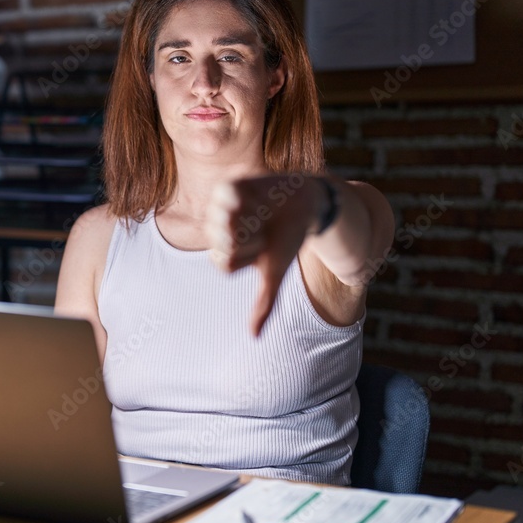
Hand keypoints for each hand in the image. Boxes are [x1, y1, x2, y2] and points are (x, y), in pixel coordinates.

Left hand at [206, 174, 331, 335]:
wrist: (305, 206)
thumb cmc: (287, 240)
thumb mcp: (275, 273)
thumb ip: (264, 303)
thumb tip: (254, 336)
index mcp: (224, 252)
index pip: (224, 263)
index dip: (250, 256)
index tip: (264, 248)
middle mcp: (217, 231)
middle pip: (224, 242)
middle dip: (252, 238)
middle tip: (265, 229)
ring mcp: (219, 208)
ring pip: (226, 221)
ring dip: (252, 220)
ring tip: (263, 213)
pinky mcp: (228, 186)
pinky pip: (227, 197)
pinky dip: (247, 200)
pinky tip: (260, 199)